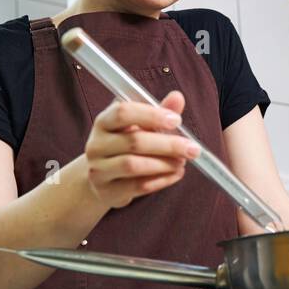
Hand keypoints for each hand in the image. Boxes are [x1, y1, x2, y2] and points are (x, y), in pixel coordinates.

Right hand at [83, 91, 200, 208]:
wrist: (103, 180)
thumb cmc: (126, 147)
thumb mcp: (140, 127)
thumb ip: (159, 112)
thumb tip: (178, 97)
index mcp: (104, 122)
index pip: (122, 112)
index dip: (151, 115)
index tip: (177, 120)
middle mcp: (96, 145)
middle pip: (134, 141)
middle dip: (168, 145)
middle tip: (192, 149)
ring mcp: (98, 169)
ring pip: (134, 165)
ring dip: (165, 164)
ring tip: (182, 162)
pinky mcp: (107, 191)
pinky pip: (137, 186)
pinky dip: (161, 180)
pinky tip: (176, 174)